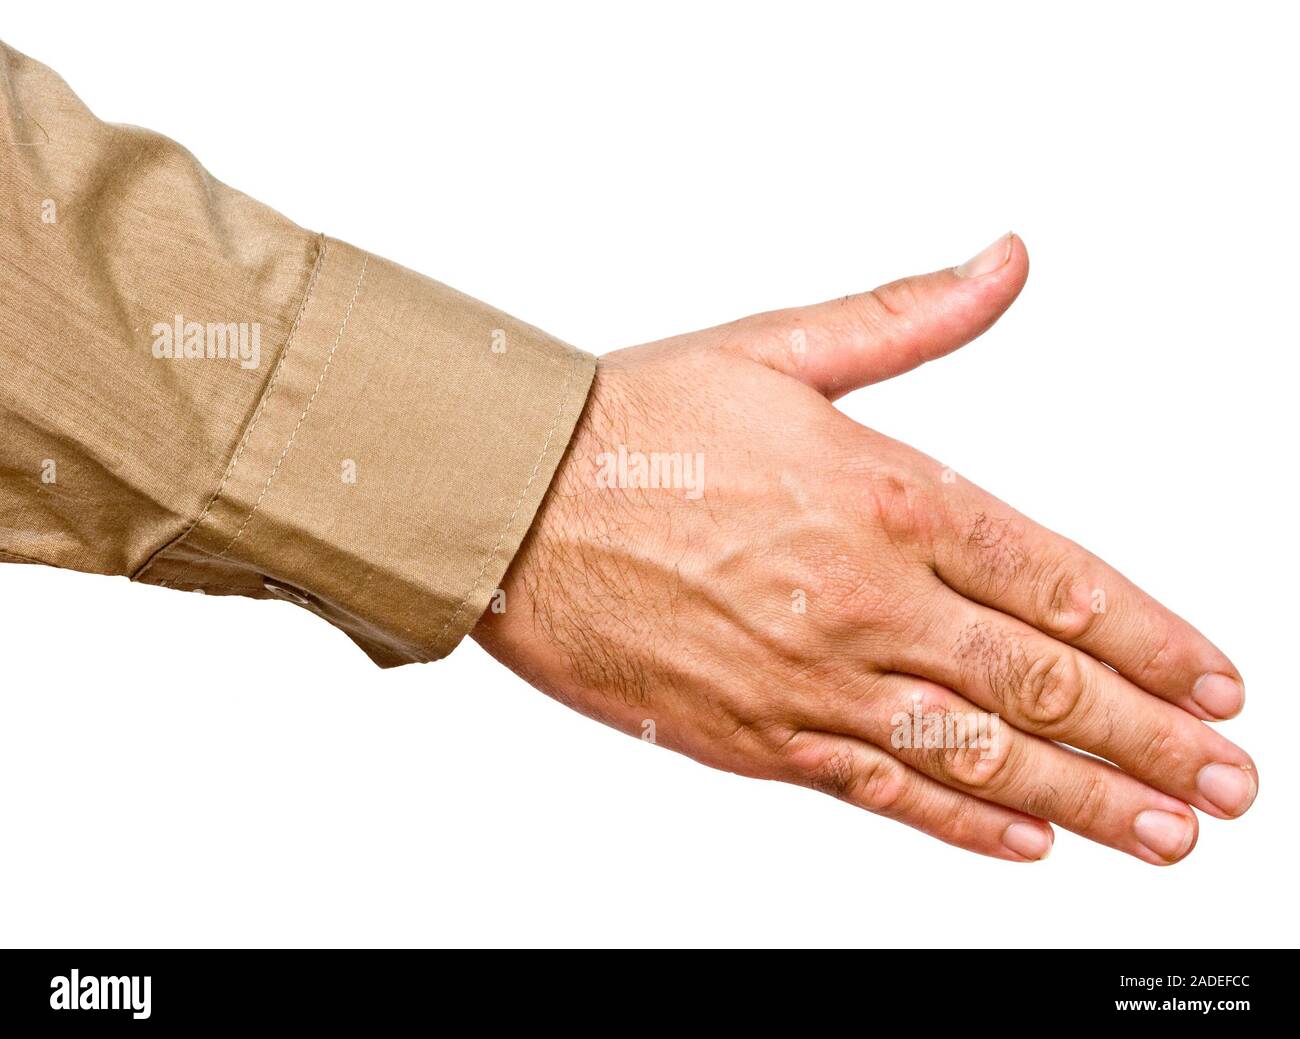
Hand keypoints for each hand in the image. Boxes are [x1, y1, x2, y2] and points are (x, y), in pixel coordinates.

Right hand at [473, 234, 1255, 863]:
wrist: (509, 503)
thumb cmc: (631, 425)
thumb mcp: (780, 347)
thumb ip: (910, 315)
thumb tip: (1005, 262)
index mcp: (886, 495)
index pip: (1058, 584)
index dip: (1154, 641)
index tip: (1217, 682)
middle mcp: (865, 599)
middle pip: (1042, 687)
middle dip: (1154, 740)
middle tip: (1229, 783)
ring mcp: (812, 680)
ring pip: (979, 758)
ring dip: (1089, 801)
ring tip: (1165, 833)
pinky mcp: (755, 738)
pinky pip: (881, 792)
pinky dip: (962, 824)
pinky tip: (1024, 840)